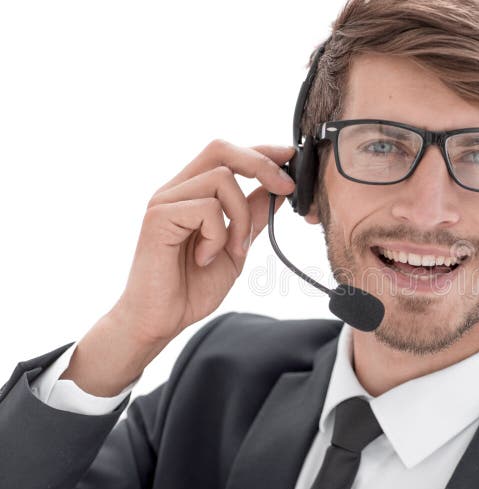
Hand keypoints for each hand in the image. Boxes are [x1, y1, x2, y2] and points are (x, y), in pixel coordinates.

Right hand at [118, 138, 295, 348]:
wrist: (160, 320)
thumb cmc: (191, 287)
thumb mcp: (235, 248)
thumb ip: (251, 217)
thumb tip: (276, 191)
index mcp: (192, 193)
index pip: (226, 154)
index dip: (260, 151)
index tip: (289, 156)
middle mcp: (176, 189)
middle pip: (221, 149)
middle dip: (261, 164)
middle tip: (286, 189)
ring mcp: (165, 201)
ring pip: (222, 180)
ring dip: (241, 216)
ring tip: (232, 248)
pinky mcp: (159, 217)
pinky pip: (207, 209)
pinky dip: (217, 236)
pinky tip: (204, 258)